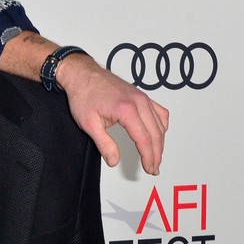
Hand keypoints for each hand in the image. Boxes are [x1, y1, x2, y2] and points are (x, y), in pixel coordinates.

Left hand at [55, 54, 168, 174]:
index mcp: (127, 109)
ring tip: (155, 156)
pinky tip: (158, 134)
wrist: (82, 74)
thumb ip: (104, 144)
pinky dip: (161, 126)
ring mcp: (142, 97)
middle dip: (156, 154)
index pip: (144, 139)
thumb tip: (114, 161)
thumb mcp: (89, 124)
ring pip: (160, 123)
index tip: (149, 168)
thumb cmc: (83, 95)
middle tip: (154, 168)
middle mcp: (139, 101)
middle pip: (155, 133)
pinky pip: (159, 112)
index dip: (148, 157)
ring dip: (160, 141)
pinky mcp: (141, 95)